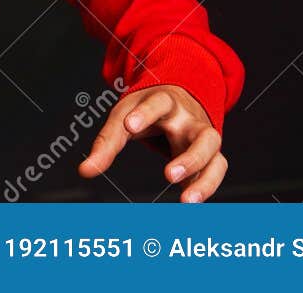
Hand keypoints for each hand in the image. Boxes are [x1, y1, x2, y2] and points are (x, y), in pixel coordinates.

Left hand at [79, 85, 226, 202]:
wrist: (178, 100)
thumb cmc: (147, 110)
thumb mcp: (125, 117)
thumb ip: (107, 143)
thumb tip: (85, 171)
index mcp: (164, 102)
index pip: (158, 103)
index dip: (145, 113)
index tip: (130, 126)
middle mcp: (190, 120)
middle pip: (202, 134)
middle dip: (189, 157)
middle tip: (169, 174)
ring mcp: (204, 136)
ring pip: (216, 156)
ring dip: (203, 177)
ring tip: (186, 200)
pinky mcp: (211, 154)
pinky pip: (217, 169)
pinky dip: (207, 186)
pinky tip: (190, 202)